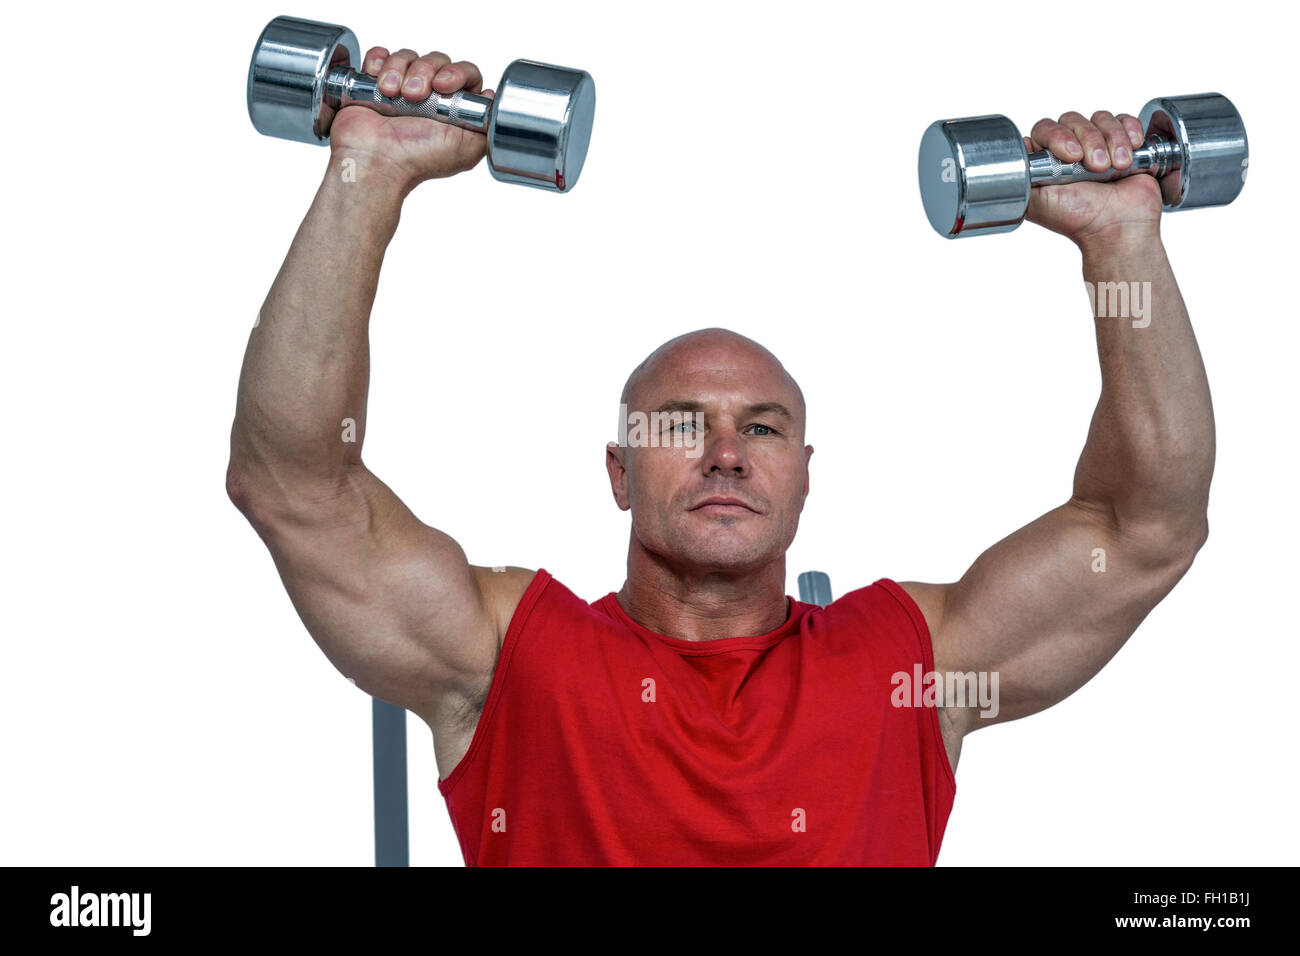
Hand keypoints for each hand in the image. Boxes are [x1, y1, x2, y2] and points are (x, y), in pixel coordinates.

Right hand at [329, 46, 495, 192]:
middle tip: (414, 96)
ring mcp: (401, 89)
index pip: (465, 74)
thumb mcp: (469, 148)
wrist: (376, 162)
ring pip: (408, 56)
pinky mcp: (374, 83)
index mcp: (451, 108)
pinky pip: (381, 56)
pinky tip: (378, 80)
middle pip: (436, 60)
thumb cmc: (417, 160)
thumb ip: (487, 124)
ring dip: (398, 71)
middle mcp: (428, 98)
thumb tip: (490, 99)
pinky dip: (378, 62)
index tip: (443, 85)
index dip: (456, 73)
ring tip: (391, 93)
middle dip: (424, 72)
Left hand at [1024, 110, 1163, 248]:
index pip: (1045, 129)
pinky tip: (1129, 153)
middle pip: (1072, 120)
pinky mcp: (1122, 143)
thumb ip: (1019, 177)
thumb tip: (1013, 156)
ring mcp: (1097, 145)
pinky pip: (1124, 120)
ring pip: (1100, 118)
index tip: (1071, 156)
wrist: (1117, 227)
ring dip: (1112, 141)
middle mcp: (1070, 151)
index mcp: (1047, 161)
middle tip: (1096, 167)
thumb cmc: (1079, 219)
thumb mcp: (1036, 200)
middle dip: (1089, 140)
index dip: (1057, 136)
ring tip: (1116, 168)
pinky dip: (1128, 132)